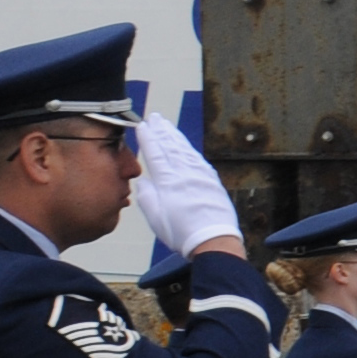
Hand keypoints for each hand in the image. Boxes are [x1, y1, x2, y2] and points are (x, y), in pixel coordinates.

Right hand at [125, 114, 243, 255]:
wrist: (214, 240)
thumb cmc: (182, 232)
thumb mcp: (155, 217)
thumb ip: (147, 195)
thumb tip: (145, 180)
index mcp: (168, 181)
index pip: (155, 153)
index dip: (148, 138)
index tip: (141, 126)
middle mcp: (186, 173)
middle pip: (171, 146)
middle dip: (162, 131)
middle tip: (155, 117)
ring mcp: (201, 176)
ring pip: (186, 150)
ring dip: (175, 136)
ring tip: (167, 125)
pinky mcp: (212, 181)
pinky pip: (198, 159)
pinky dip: (190, 149)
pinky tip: (186, 146)